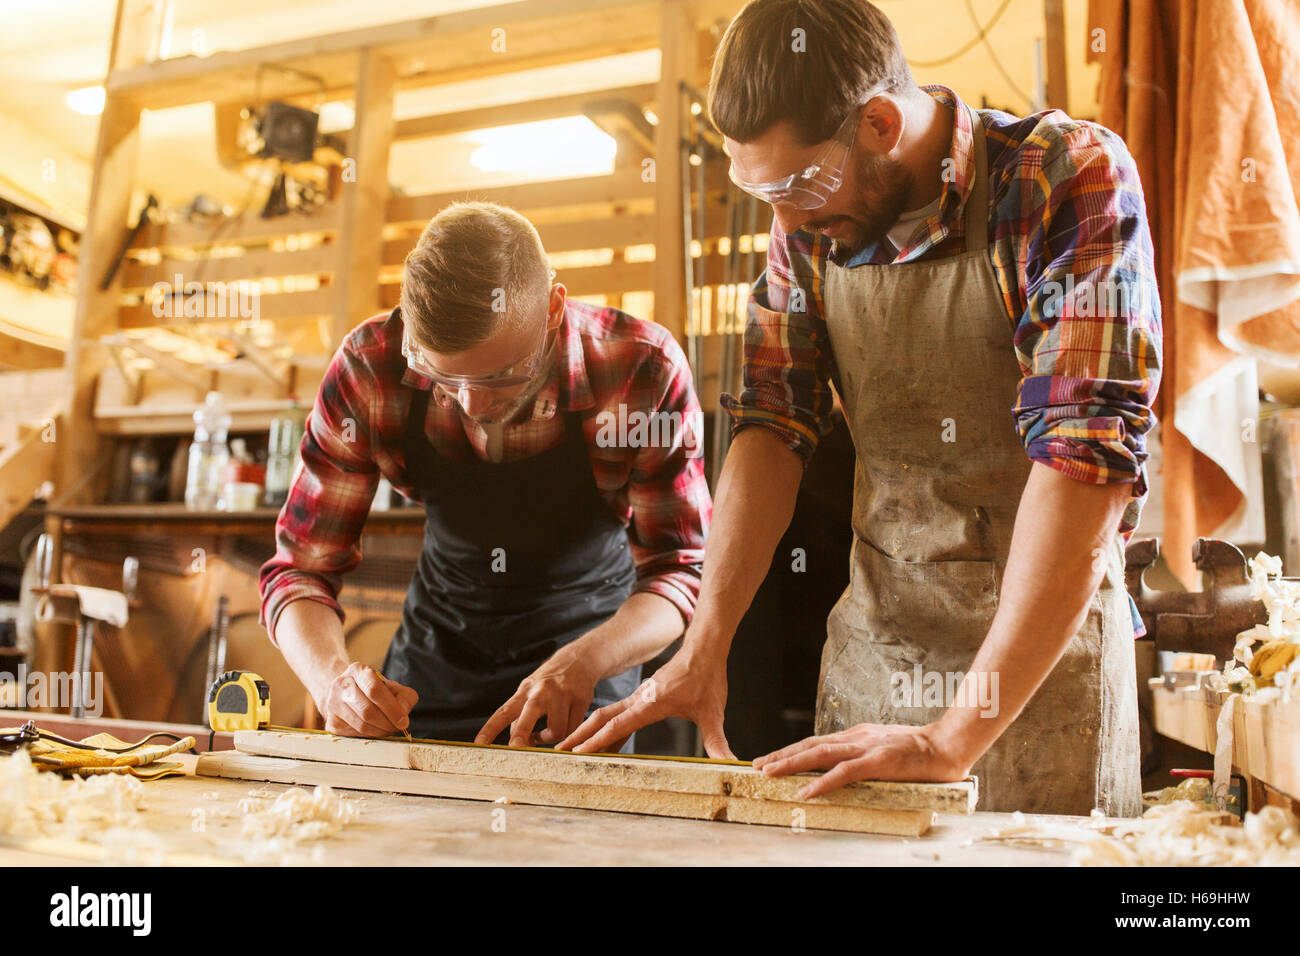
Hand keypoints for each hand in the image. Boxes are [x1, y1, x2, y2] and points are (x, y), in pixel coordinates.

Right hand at [320, 662, 416, 737]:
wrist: (347, 693)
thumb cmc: (374, 690)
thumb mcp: (392, 687)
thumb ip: (404, 696)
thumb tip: (403, 711)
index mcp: (357, 670)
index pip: (374, 690)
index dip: (391, 708)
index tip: (404, 721)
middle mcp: (341, 685)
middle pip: (367, 710)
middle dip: (387, 723)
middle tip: (398, 727)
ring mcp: (333, 704)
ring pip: (361, 725)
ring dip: (380, 731)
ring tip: (389, 729)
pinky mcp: (331, 722)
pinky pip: (354, 735)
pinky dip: (370, 736)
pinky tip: (376, 730)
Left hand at [476, 648, 597, 746]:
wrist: (579, 660)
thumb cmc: (548, 680)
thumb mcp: (530, 690)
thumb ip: (520, 714)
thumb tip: (517, 740)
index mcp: (525, 690)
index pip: (504, 712)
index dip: (490, 729)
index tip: (479, 744)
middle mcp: (543, 691)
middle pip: (530, 713)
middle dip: (522, 731)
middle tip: (515, 747)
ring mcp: (563, 695)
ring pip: (556, 730)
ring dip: (548, 739)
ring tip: (545, 735)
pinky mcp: (581, 700)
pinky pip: (573, 729)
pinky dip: (566, 735)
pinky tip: (563, 728)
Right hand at [558, 647, 735, 758]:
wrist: (704, 650)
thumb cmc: (707, 678)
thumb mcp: (713, 713)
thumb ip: (717, 741)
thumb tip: (729, 763)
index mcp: (650, 704)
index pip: (618, 725)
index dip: (597, 740)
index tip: (577, 752)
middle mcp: (639, 699)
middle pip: (602, 719)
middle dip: (580, 735)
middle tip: (559, 752)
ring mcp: (639, 697)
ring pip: (607, 715)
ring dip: (588, 731)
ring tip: (572, 749)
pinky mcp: (643, 697)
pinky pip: (618, 714)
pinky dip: (606, 727)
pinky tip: (604, 742)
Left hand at [753, 722, 971, 799]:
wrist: (947, 746)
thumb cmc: (918, 752)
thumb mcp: (883, 750)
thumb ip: (863, 757)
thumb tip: (842, 769)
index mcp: (857, 735)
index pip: (816, 742)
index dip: (791, 750)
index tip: (769, 758)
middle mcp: (856, 738)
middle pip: (810, 745)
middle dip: (781, 755)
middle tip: (756, 765)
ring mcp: (867, 748)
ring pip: (820, 755)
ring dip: (792, 764)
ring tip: (769, 773)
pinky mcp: (879, 761)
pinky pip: (845, 773)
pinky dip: (822, 782)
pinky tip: (806, 791)